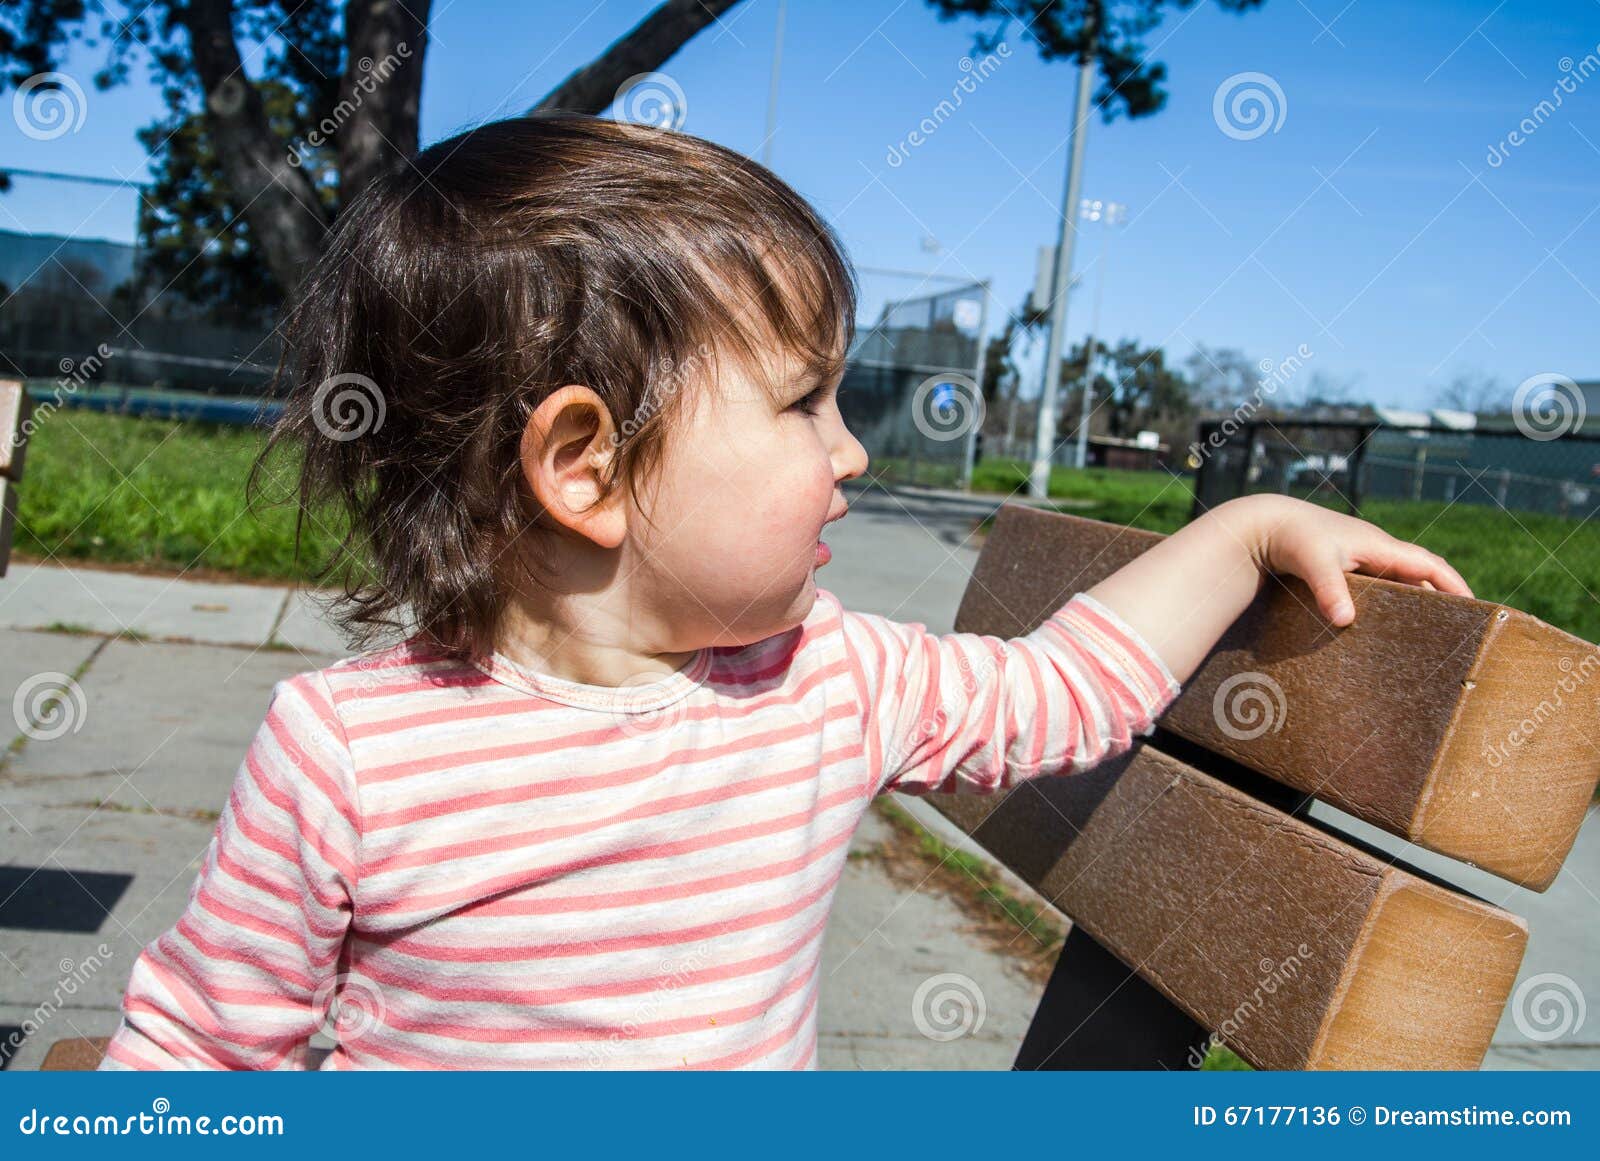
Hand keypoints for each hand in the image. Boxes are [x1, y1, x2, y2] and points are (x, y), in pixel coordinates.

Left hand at [1244, 497, 1473, 627]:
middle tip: (1458, 630)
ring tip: (1428, 636)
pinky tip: (1386, 627)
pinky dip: (1389, 604)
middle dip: (1440, 599)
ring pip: (1398, 583)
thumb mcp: (1313, 562)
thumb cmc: (1292, 538)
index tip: (1474, 609)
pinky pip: (1378, 588)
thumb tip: (1345, 621)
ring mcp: (1361, 560)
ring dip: (1413, 604)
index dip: (1454, 586)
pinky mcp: (1345, 569)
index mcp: (1380, 546)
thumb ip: (1330, 589)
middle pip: (1419, 576)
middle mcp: (1376, 551)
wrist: (1265, 524)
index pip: (1430, 566)